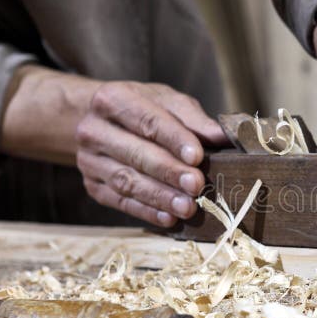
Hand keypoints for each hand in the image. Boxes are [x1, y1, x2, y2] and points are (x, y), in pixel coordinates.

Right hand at [75, 82, 228, 226]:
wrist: (100, 122)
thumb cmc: (143, 110)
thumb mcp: (168, 103)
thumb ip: (195, 120)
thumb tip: (226, 136)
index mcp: (113, 99)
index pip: (148, 121)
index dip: (174, 139)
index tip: (197, 156)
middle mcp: (94, 130)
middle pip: (136, 154)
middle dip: (169, 172)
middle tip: (196, 185)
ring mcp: (89, 160)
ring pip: (127, 181)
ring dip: (160, 197)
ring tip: (188, 207)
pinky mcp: (93, 185)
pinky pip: (120, 201)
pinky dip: (146, 211)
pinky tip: (169, 218)